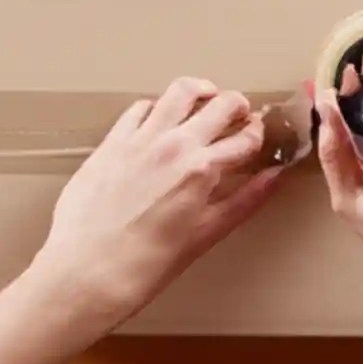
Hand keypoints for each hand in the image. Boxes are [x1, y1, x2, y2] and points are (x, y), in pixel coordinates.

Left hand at [33, 77, 284, 328]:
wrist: (87, 272)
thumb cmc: (146, 264)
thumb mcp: (206, 234)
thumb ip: (245, 200)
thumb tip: (274, 177)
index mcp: (202, 170)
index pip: (246, 137)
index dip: (259, 134)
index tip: (259, 136)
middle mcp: (174, 145)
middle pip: (221, 104)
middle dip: (238, 106)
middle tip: (240, 114)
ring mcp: (141, 139)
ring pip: (180, 91)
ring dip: (201, 91)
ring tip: (206, 100)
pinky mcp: (112, 141)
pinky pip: (140, 108)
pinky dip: (158, 107)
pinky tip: (161, 119)